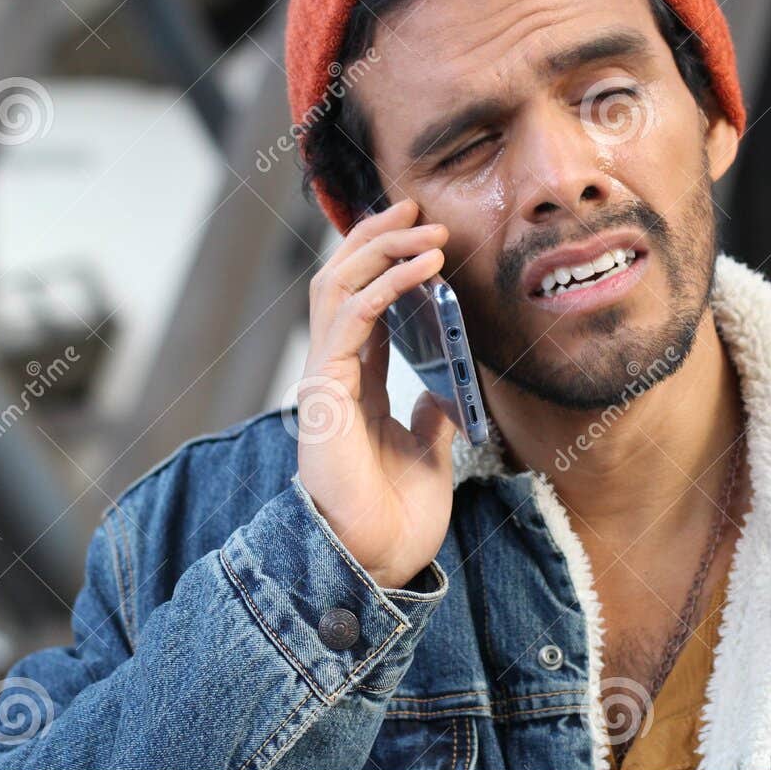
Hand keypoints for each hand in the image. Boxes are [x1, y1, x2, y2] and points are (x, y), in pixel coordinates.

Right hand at [295, 199, 459, 588]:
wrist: (377, 562)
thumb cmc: (397, 517)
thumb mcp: (428, 454)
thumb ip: (430, 417)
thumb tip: (445, 393)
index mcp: (355, 384)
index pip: (362, 304)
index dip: (385, 262)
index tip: (420, 231)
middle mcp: (334, 373)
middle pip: (341, 281)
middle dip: (376, 237)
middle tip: (416, 206)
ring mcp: (325, 379)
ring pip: (337, 286)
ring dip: (382, 248)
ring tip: (425, 227)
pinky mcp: (326, 390)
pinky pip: (352, 318)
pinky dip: (387, 283)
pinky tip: (423, 266)